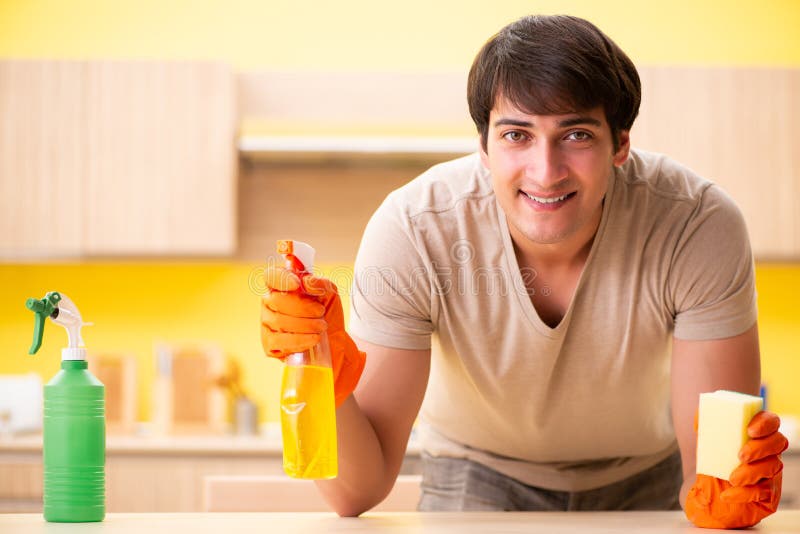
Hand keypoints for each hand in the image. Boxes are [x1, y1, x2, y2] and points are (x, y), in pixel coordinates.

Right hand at [260, 266, 365, 406]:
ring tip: (321, 327)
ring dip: (305, 324)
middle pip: (276, 300)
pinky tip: (313, 339)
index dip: (281, 278)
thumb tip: (306, 281)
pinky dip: (299, 340)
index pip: (272, 276)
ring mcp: (266, 323)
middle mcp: (269, 302)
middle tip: (321, 312)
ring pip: (279, 321)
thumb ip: (320, 283)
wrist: (333, 340)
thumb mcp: (330, 294)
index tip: (297, 284)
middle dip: (302, 307)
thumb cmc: (327, 313)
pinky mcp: (269, 344)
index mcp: (282, 286)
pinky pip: (279, 341)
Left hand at [685, 411, 788, 528]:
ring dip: (752, 473)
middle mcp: (770, 450)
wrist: (710, 487)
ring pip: (773, 468)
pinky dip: (744, 494)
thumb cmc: (713, 457)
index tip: (750, 430)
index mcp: (758, 432)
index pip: (771, 420)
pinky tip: (727, 495)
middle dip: (760, 448)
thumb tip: (699, 415)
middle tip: (741, 455)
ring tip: (732, 479)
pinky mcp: (770, 492)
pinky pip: (764, 492)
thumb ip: (705, 423)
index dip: (765, 423)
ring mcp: (772, 470)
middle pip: (778, 442)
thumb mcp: (707, 438)